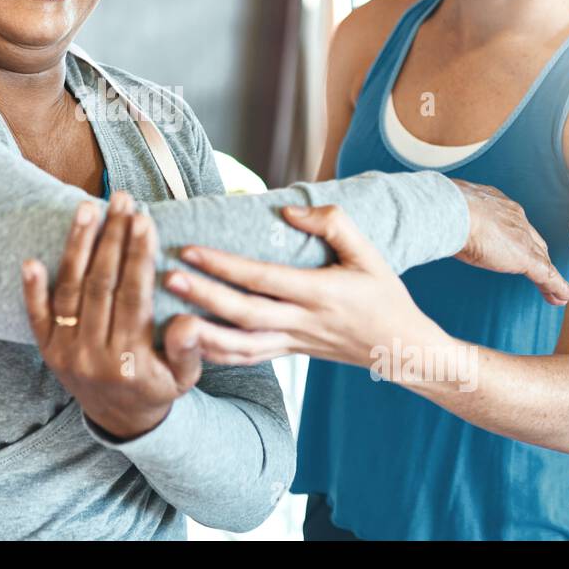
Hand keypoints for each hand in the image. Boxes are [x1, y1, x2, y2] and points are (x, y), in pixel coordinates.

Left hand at [22, 191, 203, 439]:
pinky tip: (31, 259)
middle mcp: (92, 354)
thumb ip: (187, 350)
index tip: (143, 219)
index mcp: (128, 360)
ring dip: (77, 246)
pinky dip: (32, 289)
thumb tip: (188, 320)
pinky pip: (37, 315)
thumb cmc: (157, 387)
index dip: (137, 255)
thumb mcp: (184, 378)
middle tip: (120, 199)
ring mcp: (65, 352)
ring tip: (87, 208)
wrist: (120, 420)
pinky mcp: (47, 350)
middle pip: (100, 284)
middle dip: (111, 238)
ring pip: (69, 290)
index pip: (132, 296)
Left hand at [164, 204, 440, 368]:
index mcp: (320, 294)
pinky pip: (248, 358)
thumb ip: (333, 223)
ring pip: (240, 347)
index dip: (224, 266)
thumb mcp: (370, 253)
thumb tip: (288, 209)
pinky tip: (191, 343)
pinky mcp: (290, 355)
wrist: (402, 349)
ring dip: (202, 333)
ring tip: (169, 317)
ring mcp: (294, 343)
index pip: (262, 279)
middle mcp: (303, 323)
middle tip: (167, 279)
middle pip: (243, 314)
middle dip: (203, 297)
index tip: (190, 251)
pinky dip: (217, 354)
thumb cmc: (385, 297)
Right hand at [451, 179, 568, 305]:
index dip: (517, 236)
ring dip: (551, 277)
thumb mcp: (446, 211)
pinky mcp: (526, 257)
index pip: (513, 223)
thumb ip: (447, 219)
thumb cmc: (441, 208)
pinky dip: (558, 287)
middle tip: (543, 270)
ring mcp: (521, 237)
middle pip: (533, 241)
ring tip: (560, 293)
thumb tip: (430, 221)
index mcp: (495, 203)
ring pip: (543, 259)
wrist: (451, 210)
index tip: (513, 246)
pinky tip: (566, 297)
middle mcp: (514, 217)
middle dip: (539, 255)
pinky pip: (548, 275)